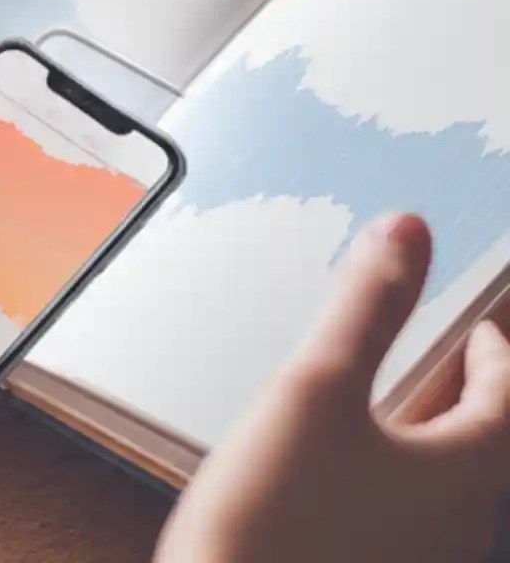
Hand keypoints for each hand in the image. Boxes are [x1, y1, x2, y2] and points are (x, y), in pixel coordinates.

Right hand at [156, 213, 509, 562]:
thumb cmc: (275, 520)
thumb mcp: (316, 389)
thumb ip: (366, 306)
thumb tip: (407, 231)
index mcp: (465, 471)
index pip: (508, 394)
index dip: (496, 348)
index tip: (479, 324)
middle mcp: (458, 523)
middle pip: (482, 441)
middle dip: (461, 389)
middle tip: (431, 352)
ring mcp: (416, 555)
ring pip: (441, 480)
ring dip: (421, 432)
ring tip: (379, 400)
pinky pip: (401, 513)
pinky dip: (385, 473)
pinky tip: (332, 467)